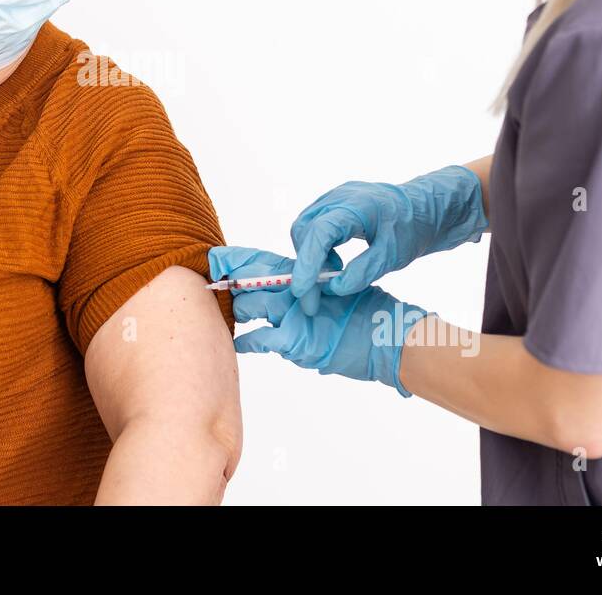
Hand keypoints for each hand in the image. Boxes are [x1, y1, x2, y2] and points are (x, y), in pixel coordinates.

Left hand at [230, 273, 428, 397]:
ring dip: (237, 310)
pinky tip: (236, 343)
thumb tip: (279, 293)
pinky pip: (261, 340)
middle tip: (211, 285)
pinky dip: (247, 342)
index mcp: (305, 274)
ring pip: (249, 306)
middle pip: (249, 280)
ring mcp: (294, 314)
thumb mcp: (336, 292)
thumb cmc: (367, 315)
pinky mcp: (297, 340)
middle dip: (229, 284)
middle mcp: (296, 289)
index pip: (261, 260)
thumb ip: (309, 289)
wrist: (390, 336)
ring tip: (226, 312)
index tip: (213, 257)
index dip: (236, 259)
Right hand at [291, 165, 487, 314]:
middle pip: (305, 231)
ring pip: (305, 228)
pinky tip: (336, 261)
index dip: (306, 263)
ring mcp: (334, 196)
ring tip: (333, 274)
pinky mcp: (333, 203)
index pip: (319, 234)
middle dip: (306, 264)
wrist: (426, 207)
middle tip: (317, 293)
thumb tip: (332, 289)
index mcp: (357, 206)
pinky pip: (313, 225)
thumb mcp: (393, 256)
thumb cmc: (414, 228)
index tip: (301, 291)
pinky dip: (317, 247)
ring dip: (311, 255)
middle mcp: (339, 196)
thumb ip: (362, 272)